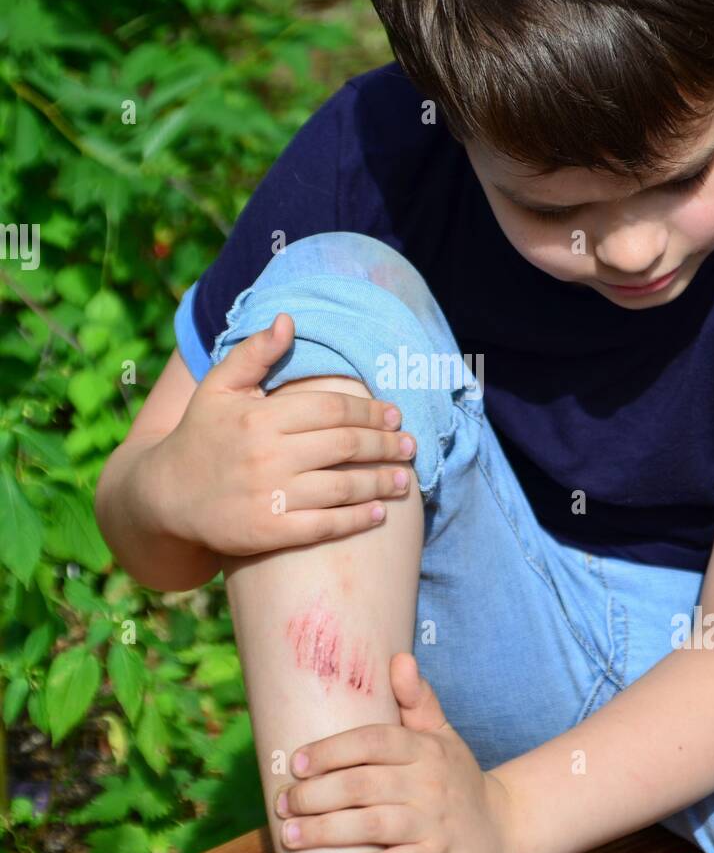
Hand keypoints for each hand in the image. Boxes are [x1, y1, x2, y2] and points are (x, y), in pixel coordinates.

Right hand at [151, 313, 416, 556]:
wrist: (165, 496)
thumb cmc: (200, 435)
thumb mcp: (219, 387)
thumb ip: (255, 354)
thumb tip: (289, 321)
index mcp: (261, 416)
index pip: (332, 410)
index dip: (370, 412)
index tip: (395, 416)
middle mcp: (267, 455)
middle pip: (345, 446)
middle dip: (385, 445)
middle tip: (410, 446)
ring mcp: (269, 496)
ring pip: (342, 487)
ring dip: (380, 482)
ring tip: (403, 480)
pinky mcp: (269, 532)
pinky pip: (324, 525)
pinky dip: (356, 520)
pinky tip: (377, 514)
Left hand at [274, 652, 515, 852]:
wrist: (502, 831)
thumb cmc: (456, 779)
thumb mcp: (442, 735)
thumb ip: (417, 700)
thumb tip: (399, 658)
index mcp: (424, 749)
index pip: (372, 741)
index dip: (330, 750)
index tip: (294, 764)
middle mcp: (429, 783)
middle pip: (363, 784)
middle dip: (315, 795)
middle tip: (283, 805)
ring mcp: (434, 824)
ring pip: (372, 825)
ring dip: (324, 832)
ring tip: (289, 836)